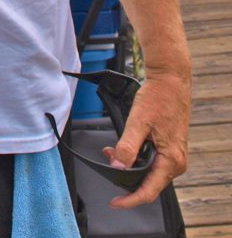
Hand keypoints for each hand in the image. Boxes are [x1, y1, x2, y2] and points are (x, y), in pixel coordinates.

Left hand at [104, 70, 190, 208]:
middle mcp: (176, 162)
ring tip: (111, 151)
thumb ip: (128, 146)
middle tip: (108, 159)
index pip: (149, 191)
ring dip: (128, 165)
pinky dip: (135, 157)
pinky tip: (122, 147)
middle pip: (148, 182)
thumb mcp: (138, 121)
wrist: (169, 80)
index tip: (115, 203)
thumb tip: (118, 168)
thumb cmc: (158, 98)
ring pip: (148, 171)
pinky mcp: (169, 149)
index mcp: (172, 160)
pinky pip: (151, 161)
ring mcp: (174, 156)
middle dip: (125, 176)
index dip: (130, 200)